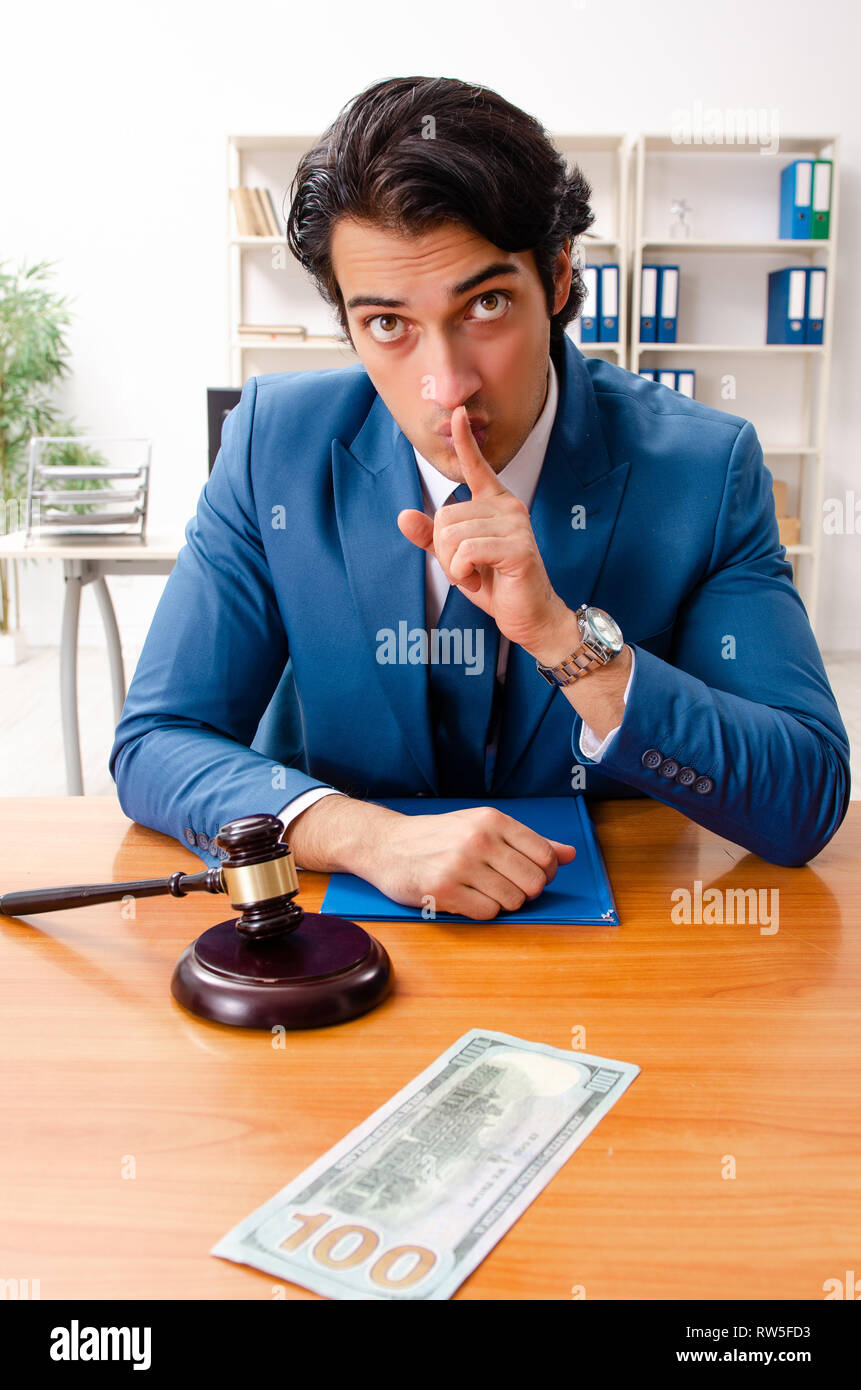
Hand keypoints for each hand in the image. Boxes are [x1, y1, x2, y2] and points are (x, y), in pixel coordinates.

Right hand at [364, 804, 576, 920]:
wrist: (387, 845)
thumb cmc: (439, 837)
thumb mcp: (483, 827)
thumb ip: (528, 841)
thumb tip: (570, 854)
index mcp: (492, 820)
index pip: (546, 856)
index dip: (545, 872)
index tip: (529, 873)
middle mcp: (478, 840)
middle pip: (534, 882)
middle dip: (526, 891)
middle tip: (505, 885)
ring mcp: (460, 866)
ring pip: (513, 901)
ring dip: (503, 902)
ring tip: (482, 889)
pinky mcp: (444, 891)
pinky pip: (488, 913)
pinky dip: (482, 911)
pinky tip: (466, 897)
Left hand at [397, 406, 567, 654]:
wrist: (528, 616)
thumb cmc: (495, 583)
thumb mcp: (456, 559)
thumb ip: (431, 537)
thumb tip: (403, 516)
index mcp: (495, 503)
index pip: (476, 466)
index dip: (465, 441)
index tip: (457, 412)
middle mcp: (508, 506)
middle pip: (446, 516)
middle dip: (445, 551)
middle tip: (468, 568)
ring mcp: (516, 525)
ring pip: (453, 536)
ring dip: (454, 565)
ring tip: (476, 574)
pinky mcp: (518, 548)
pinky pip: (467, 551)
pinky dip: (463, 572)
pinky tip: (480, 580)